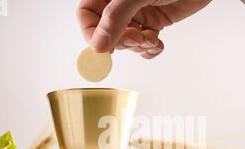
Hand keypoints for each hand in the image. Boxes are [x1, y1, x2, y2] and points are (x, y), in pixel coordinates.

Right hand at [77, 0, 210, 58]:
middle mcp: (121, 3)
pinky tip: (158, 41)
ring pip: (126, 41)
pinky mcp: (154, 22)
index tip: (106, 46)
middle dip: (122, 41)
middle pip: (106, 32)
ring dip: (138, 46)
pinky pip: (144, 44)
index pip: (86, 15)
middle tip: (137, 38)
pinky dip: (150, 49)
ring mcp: (137, 13)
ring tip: (151, 38)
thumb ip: (115, 19)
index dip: (93, 33)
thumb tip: (99, 46)